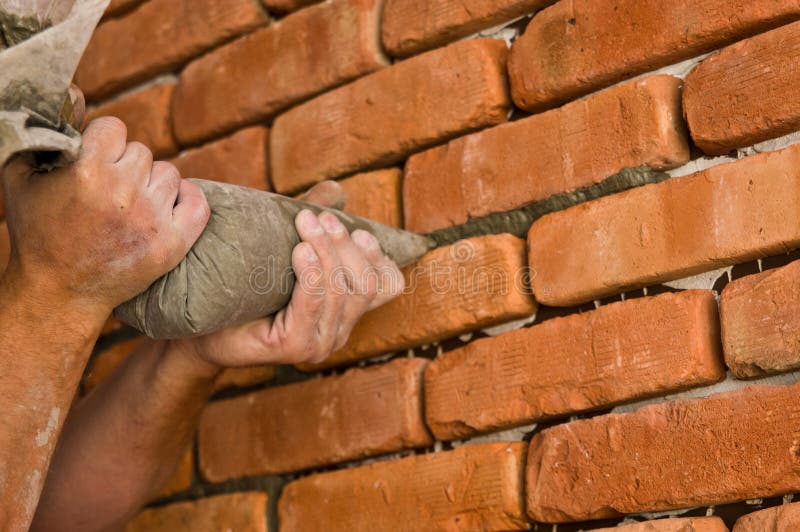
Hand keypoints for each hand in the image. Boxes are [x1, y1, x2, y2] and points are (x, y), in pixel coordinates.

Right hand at [1, 115, 209, 321]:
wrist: (60, 292)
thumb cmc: (37, 232)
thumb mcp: (21, 176)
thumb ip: (41, 132)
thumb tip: (74, 93)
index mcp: (88, 170)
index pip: (115, 127)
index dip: (103, 142)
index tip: (96, 160)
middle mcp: (124, 192)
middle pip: (143, 152)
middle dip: (126, 166)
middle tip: (110, 192)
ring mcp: (152, 220)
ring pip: (170, 174)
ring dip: (153, 185)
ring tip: (131, 205)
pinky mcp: (173, 245)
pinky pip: (199, 203)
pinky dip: (188, 200)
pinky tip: (170, 205)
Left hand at [171, 182, 404, 368]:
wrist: (196, 321)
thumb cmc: (242, 285)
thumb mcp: (285, 249)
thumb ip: (316, 225)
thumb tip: (336, 190)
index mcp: (344, 311)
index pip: (387, 285)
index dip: (378, 256)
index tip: (358, 231)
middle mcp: (338, 331)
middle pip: (365, 283)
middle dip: (343, 245)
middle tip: (315, 218)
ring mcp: (319, 344)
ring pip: (341, 291)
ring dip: (326, 251)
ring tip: (304, 224)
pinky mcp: (294, 348)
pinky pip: (314, 304)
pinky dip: (311, 273)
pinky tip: (299, 251)